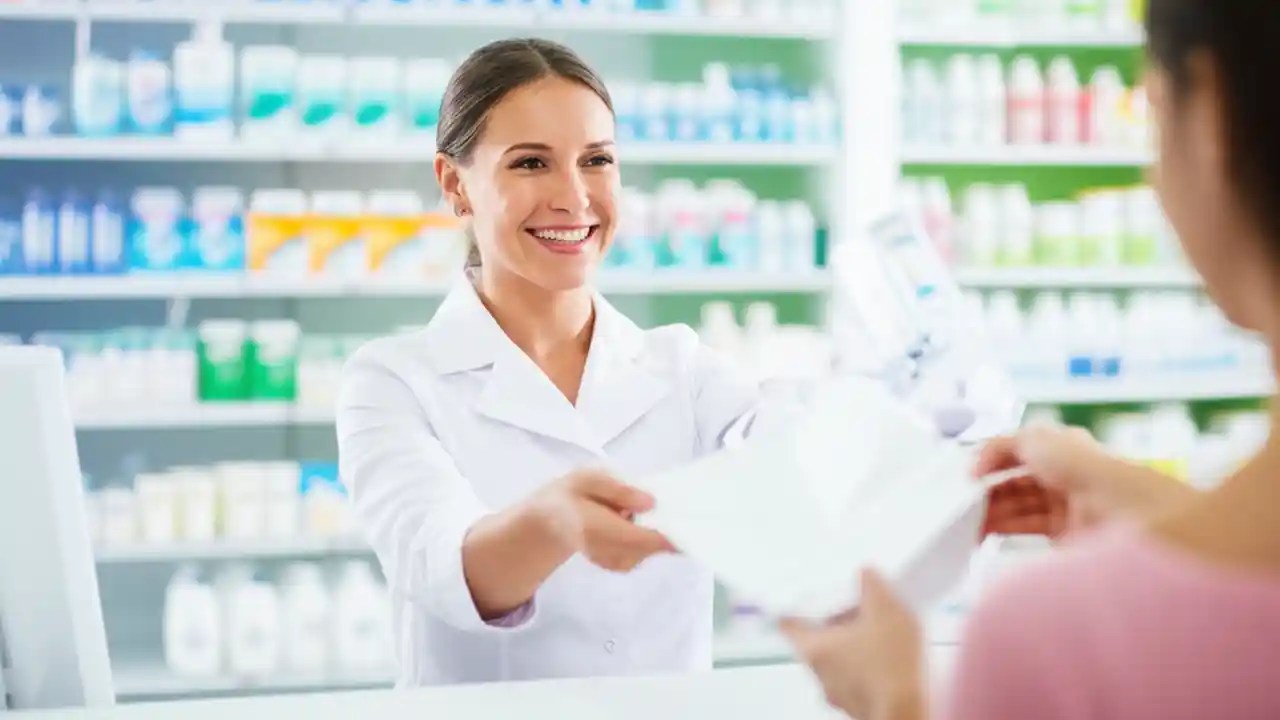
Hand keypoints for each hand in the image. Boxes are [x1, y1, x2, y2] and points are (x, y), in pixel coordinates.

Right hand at [531, 470, 675, 571]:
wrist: (551, 522)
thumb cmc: (571, 495)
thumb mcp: (589, 478)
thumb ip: (619, 490)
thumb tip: (650, 501)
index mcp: (597, 529)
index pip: (643, 538)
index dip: (671, 533)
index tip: (693, 522)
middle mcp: (609, 553)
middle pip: (652, 546)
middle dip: (668, 527)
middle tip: (675, 505)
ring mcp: (615, 563)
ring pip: (651, 550)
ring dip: (658, 531)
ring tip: (644, 508)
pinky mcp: (620, 565)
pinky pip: (645, 552)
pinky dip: (651, 537)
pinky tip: (640, 520)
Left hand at [781, 569, 926, 719]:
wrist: (907, 713)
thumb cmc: (890, 664)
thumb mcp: (886, 609)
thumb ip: (872, 585)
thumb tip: (866, 574)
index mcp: (814, 647)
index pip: (788, 624)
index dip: (795, 608)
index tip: (804, 599)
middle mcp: (819, 674)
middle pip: (816, 641)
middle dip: (836, 625)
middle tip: (857, 611)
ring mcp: (837, 693)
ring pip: (837, 662)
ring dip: (854, 648)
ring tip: (881, 635)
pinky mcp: (857, 706)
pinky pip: (856, 680)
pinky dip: (868, 668)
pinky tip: (891, 661)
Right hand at [977, 423, 1196, 538]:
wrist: (1123, 512)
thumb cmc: (1080, 467)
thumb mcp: (1035, 439)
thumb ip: (1000, 446)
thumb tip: (976, 466)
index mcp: (1059, 448)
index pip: (1016, 453)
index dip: (991, 462)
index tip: (966, 475)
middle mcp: (1062, 476)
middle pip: (1014, 482)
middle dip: (986, 489)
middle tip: (958, 501)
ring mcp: (1063, 506)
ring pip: (1017, 506)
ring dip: (989, 510)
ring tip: (962, 518)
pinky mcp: (1063, 535)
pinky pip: (1025, 528)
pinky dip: (1001, 528)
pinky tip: (980, 530)